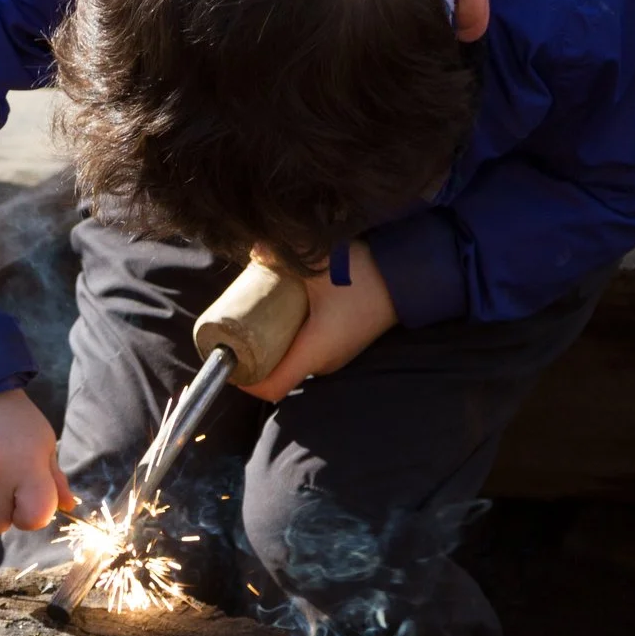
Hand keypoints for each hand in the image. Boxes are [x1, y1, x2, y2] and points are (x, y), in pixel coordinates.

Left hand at [242, 242, 397, 402]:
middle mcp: (324, 362)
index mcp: (314, 352)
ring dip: (270, 343)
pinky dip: (287, 338)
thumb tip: (255, 248)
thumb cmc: (365, 274)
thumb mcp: (319, 262)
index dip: (243, 379)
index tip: (226, 355)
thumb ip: (283, 252)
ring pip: (291, 359)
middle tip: (236, 324)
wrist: (409, 275)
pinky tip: (279, 314)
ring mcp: (335, 355)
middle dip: (252, 353)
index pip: (271, 387)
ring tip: (254, 315)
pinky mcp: (341, 343)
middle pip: (276, 372)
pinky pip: (305, 349)